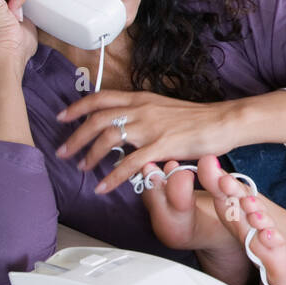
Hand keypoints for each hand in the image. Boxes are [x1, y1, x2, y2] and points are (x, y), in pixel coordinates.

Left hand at [55, 90, 238, 192]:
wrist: (223, 121)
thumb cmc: (197, 118)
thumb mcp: (164, 108)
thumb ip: (143, 115)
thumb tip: (126, 127)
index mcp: (141, 99)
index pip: (101, 98)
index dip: (78, 106)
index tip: (62, 117)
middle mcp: (142, 109)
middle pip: (98, 119)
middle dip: (75, 136)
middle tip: (62, 151)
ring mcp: (151, 127)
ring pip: (109, 138)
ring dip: (90, 155)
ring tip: (82, 168)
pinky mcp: (162, 146)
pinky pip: (131, 163)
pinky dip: (114, 176)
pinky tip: (104, 187)